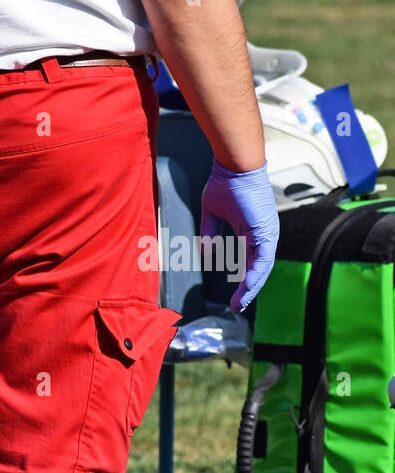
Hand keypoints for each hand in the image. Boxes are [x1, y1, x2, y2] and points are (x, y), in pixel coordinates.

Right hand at [201, 160, 278, 312]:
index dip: (242, 279)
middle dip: (248, 289)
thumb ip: (210, 233)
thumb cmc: (224, 182)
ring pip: (262, 268)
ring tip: (238, 304)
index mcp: (252, 230)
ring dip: (251, 288)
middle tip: (236, 306)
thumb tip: (206, 253)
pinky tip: (246, 290)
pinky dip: (254, 277)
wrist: (234, 166)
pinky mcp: (265, 232)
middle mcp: (263, 234)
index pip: (250, 261)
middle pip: (258, 268)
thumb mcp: (212, 213)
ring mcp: (266, 233)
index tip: (233, 295)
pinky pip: (262, 260)